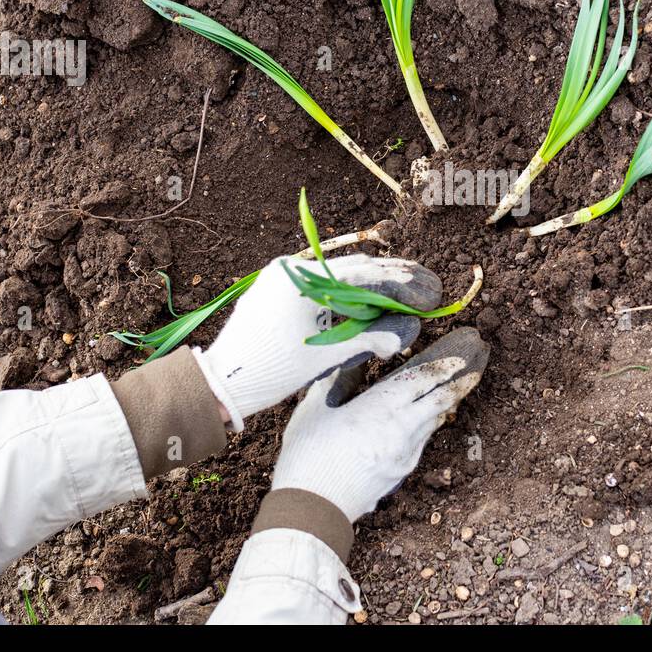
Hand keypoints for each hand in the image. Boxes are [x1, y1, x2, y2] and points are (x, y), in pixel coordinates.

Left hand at [194, 254, 441, 429]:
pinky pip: (325, 287)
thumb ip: (368, 340)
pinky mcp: (282, 290)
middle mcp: (292, 269)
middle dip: (393, 282)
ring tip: (407, 298)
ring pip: (342, 277)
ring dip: (374, 288)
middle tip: (428, 290)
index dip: (401, 284)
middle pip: (355, 270)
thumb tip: (406, 334)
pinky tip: (373, 306)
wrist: (223, 382)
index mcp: (300, 280)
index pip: (362, 274)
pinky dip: (351, 297)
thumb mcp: (324, 356)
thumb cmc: (269, 371)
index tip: (428, 294)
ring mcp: (285, 277)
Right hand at [271, 327, 489, 521]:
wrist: (311, 509)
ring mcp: (404, 454)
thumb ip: (335, 380)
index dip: (442, 368)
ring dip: (442, 407)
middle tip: (472, 373)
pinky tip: (422, 423)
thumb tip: (349, 360)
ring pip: (431, 424)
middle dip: (457, 385)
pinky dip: (426, 428)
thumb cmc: (307, 456)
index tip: (458, 360)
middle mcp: (400, 429)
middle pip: (439, 402)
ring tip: (449, 394)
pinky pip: (420, 443)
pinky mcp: (399, 473)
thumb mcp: (314, 409)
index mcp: (380, 408)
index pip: (421, 381)